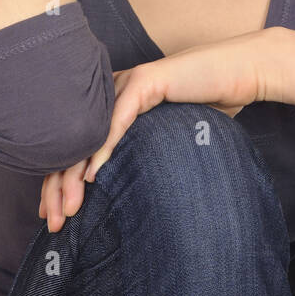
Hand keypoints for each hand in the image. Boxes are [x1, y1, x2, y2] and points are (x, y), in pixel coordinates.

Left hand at [34, 29, 282, 232]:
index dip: (58, 183)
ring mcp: (126, 84)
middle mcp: (111, 92)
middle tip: (52, 223)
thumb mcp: (169, 137)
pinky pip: (116, 122)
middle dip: (57, 187)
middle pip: (71, 143)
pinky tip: (92, 177)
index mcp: (112, 105)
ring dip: (74, 177)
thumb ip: (144, 154)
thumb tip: (125, 194)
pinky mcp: (145, 82)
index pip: (74, 148)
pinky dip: (102, 151)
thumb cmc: (212, 104)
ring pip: (89, 136)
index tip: (51, 217)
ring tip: (68, 210)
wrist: (243, 72)